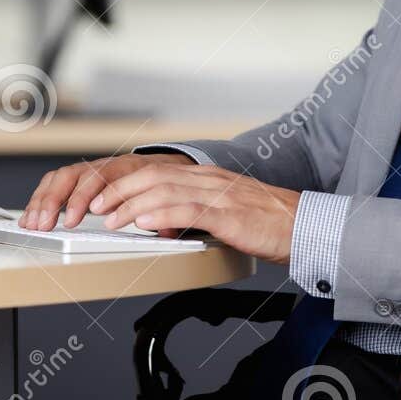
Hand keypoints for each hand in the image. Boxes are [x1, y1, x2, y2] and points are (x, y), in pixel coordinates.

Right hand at [18, 153, 192, 230]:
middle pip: (72, 176)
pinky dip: (40, 199)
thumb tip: (166, 229)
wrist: (160, 168)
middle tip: (45, 224)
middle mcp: (103, 166)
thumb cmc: (159, 184)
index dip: (82, 198)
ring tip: (32, 224)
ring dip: (43, 201)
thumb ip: (164, 214)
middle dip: (54, 200)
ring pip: (59, 178)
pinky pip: (53, 183)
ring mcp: (88, 170)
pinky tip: (31, 217)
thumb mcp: (165, 197)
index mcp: (126, 169)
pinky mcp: (77, 178)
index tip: (72, 219)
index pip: (99, 178)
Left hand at [90, 161, 299, 264]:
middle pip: (152, 177)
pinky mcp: (230, 215)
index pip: (155, 173)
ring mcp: (219, 195)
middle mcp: (209, 181)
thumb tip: (162, 224)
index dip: (123, 185)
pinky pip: (191, 210)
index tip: (101, 200)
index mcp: (206, 179)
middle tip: (94, 209)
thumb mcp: (224, 214)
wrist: (306, 226)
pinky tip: (146, 223)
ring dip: (132, 205)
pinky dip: (164, 215)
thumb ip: (194, 213)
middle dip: (118, 192)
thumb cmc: (269, 224)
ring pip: (165, 191)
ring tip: (110, 220)